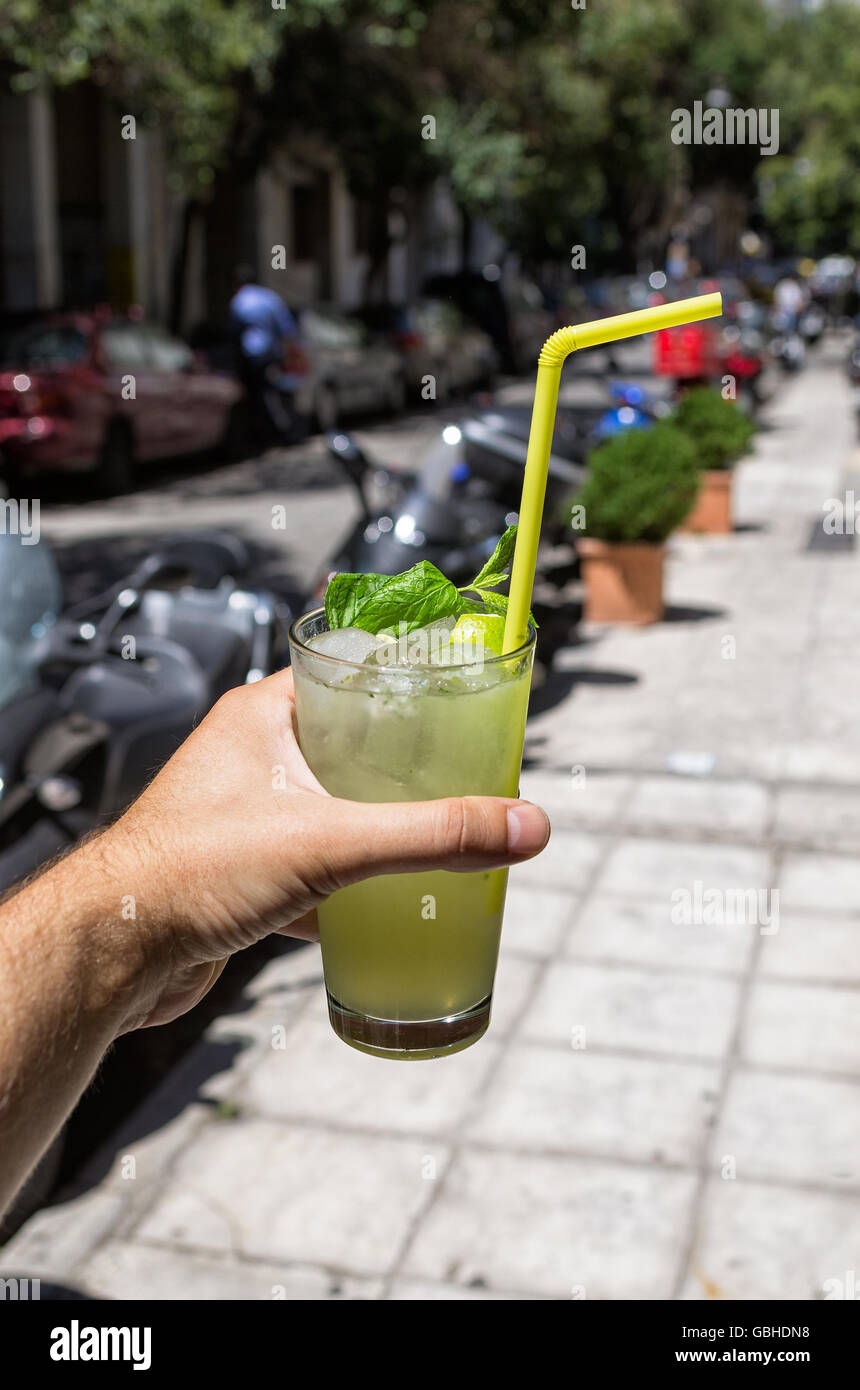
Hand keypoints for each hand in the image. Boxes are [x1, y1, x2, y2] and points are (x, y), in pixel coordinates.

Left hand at [107, 668, 549, 1030]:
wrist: (111, 957)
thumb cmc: (192, 872)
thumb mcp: (330, 842)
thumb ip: (432, 835)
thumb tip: (527, 827)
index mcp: (264, 716)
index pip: (349, 675)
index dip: (406, 687)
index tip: (462, 707)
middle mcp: (251, 759)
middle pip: (351, 750)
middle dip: (408, 775)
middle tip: (466, 787)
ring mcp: (244, 818)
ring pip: (333, 814)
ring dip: (380, 835)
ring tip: (439, 848)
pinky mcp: (242, 875)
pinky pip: (311, 870)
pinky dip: (348, 890)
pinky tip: (382, 914)